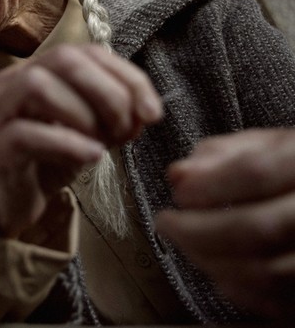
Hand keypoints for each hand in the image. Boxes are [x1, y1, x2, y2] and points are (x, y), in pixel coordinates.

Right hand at [0, 44, 162, 237]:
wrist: (11, 200)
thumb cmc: (49, 158)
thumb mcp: (89, 131)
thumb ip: (114, 114)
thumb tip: (146, 111)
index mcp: (39, 69)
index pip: (88, 53)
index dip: (127, 77)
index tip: (153, 112)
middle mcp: (14, 81)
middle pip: (63, 59)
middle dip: (106, 92)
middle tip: (126, 127)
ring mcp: (0, 112)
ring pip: (37, 87)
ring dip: (83, 114)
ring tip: (103, 143)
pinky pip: (26, 133)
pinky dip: (66, 142)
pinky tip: (91, 156)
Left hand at [155, 128, 294, 319]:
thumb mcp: (274, 145)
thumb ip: (225, 153)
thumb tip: (179, 174)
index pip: (256, 173)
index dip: (209, 185)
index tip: (178, 193)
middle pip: (257, 228)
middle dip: (198, 230)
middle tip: (167, 224)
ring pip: (266, 272)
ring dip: (211, 262)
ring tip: (187, 245)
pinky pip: (279, 301)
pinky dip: (239, 290)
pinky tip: (219, 268)